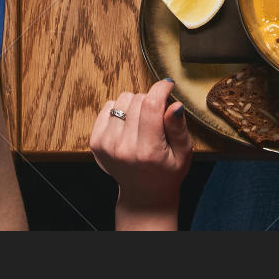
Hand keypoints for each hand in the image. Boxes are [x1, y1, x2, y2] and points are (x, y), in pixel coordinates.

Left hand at [90, 80, 191, 228]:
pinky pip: (108, 106)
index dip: (161, 89)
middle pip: (137, 99)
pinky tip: (128, 125)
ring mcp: (106, 145)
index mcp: (148, 151)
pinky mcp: (95, 142)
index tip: (168, 85)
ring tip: (142, 123)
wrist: (144, 194)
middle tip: (157, 117)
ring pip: (122, 99)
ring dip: (134, 105)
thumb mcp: (183, 152)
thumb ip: (178, 128)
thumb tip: (174, 104)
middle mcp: (123, 148)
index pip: (150, 105)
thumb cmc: (167, 172)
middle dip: (151, 100)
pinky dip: (120, 110)